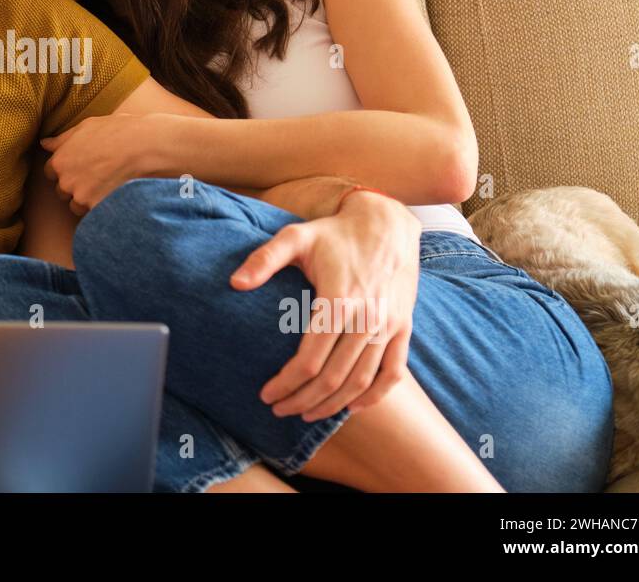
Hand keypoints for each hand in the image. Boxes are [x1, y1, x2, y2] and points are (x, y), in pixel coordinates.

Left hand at [39, 113, 162, 214]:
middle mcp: (66, 182)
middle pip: (62, 191)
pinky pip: (93, 215)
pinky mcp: (97, 209)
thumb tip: (44, 144)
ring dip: (87, 199)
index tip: (82, 165)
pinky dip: (101, 208)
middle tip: (97, 175)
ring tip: (107, 185)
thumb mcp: (87, 127)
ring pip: (76, 205)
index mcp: (60, 161)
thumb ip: (62, 139)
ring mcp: (81, 197)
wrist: (146, 148)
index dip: (67, 169)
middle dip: (75, 185)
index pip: (51, 172)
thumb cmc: (118, 132)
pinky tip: (114, 194)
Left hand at [228, 190, 420, 421]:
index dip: (286, 383)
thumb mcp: (295, 236)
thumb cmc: (334, 234)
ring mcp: (388, 325)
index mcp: (338, 300)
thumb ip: (264, 259)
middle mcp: (367, 318)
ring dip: (333, 405)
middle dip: (302, 400)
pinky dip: (374, 396)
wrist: (386, 224)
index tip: (265, 395)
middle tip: (279, 410)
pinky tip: (352, 407)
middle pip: (333, 378)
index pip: (309, 360)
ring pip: (361, 381)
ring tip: (306, 414)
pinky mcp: (403, 327)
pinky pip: (393, 373)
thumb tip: (234, 283)